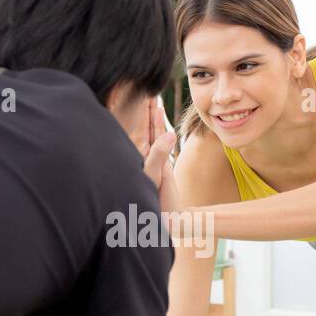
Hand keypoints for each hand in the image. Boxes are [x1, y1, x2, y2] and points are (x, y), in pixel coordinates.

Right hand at [141, 96, 181, 215]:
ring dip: (149, 120)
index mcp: (156, 158)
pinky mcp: (148, 173)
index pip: (154, 131)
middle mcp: (152, 160)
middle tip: (149, 93)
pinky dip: (147, 135)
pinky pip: (147, 149)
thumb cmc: (162, 204)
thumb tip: (169, 134)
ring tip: (149, 104)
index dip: (152, 114)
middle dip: (150, 112)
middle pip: (151, 130)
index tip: (152, 97)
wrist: (165, 222)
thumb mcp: (159, 177)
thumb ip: (161, 155)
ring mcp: (150, 166)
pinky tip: (148, 130)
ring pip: (149, 137)